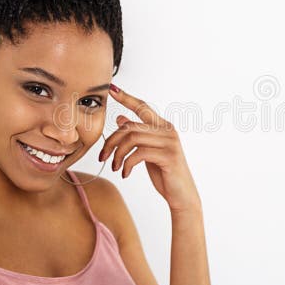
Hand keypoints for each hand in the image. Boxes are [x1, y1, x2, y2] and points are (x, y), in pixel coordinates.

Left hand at [99, 85, 199, 211]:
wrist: (181, 195)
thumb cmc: (165, 173)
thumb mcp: (147, 151)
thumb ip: (137, 135)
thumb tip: (121, 118)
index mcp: (163, 127)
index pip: (142, 107)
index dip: (126, 98)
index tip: (111, 89)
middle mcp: (168, 130)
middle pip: (130, 126)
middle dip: (111, 141)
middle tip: (103, 156)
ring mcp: (169, 142)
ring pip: (132, 138)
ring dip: (118, 154)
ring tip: (115, 167)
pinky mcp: (168, 155)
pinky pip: (138, 153)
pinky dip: (127, 164)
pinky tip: (125, 173)